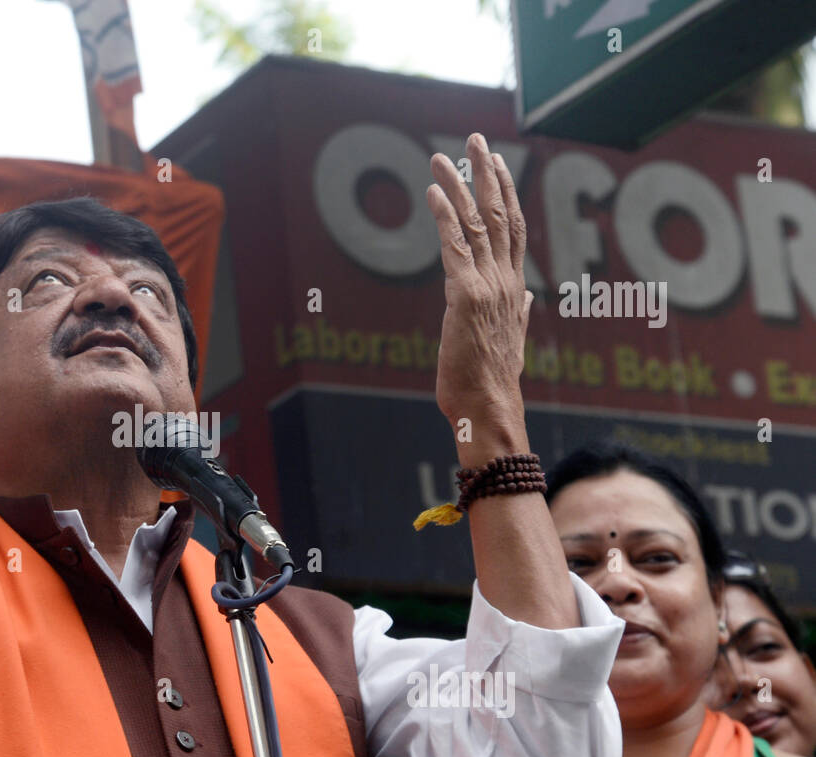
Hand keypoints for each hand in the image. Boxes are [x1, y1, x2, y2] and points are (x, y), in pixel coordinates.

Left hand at [426, 133, 531, 445]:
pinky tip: (435, 192)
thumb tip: (527, 301)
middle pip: (500, 214)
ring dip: (460, 185)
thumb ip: (517, 316)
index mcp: (514, 290)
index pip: (513, 230)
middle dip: (488, 174)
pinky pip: (455, 247)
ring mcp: (488, 287)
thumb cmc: (491, 383)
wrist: (488, 409)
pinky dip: (446, 216)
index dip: (506, 193)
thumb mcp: (509, 343)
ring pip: (476, 224)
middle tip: (476, 139)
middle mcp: (506, 282)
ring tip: (444, 156)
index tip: (497, 164)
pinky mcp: (465, 297)